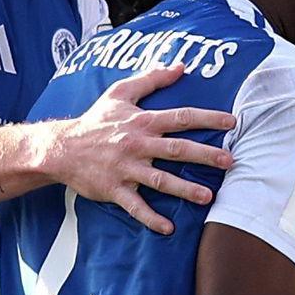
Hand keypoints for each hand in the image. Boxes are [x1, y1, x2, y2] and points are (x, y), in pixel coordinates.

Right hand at [28, 62, 229, 234]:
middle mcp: (137, 145)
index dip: (207, 118)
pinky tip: (168, 228)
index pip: (181, 117)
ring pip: (160, 180)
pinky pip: (135, 206)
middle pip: (176, 149)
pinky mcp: (115, 189)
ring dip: (184, 189)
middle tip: (230, 161)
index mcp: (142, 122)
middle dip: (205, 155)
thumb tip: (180, 66)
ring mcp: (126, 169)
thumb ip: (151, 78)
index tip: (232, 123)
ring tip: (208, 197)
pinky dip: (151, 218)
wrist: (62, 148)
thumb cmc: (95, 120)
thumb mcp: (120, 92)